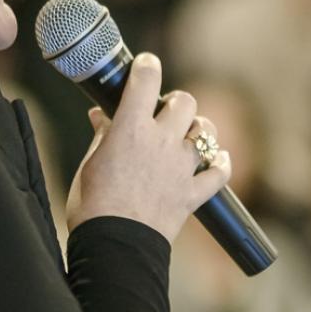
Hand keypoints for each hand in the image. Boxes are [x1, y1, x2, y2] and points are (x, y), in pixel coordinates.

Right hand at [66, 54, 230, 238]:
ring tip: (189, 135)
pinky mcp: (194, 193)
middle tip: (165, 111)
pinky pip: (220, 171)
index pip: (146, 79)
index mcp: (131, 128)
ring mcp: (181, 167)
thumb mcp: (90, 163)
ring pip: (205, 131)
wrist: (114, 246)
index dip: (147, 66)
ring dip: (199, 128)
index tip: (146, 65)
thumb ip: (102, 135)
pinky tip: (217, 160)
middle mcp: (162, 141)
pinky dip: (221, 163)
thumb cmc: (93, 206)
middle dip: (176, 102)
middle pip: (184, 101)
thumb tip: (100, 115)